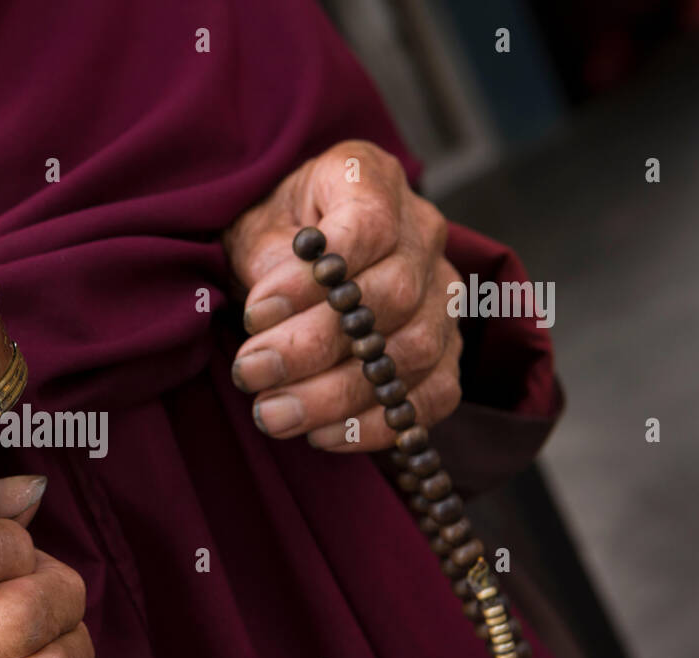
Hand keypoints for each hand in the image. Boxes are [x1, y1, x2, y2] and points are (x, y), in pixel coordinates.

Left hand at [223, 139, 462, 451]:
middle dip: (313, 345)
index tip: (255, 312)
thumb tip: (274, 311)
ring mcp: (444, 292)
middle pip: (393, 296)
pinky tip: (323, 435)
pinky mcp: (447, 348)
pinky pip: (434, 395)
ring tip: (274, 413)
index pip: (367, 226)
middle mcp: (424, 232)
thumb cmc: (275, 235)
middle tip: (251, 373)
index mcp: (373, 180)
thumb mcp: (256, 226)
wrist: (300, 253)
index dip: (313, 279)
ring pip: (414, 352)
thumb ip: (268, 260)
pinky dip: (380, 424)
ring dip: (338, 394)